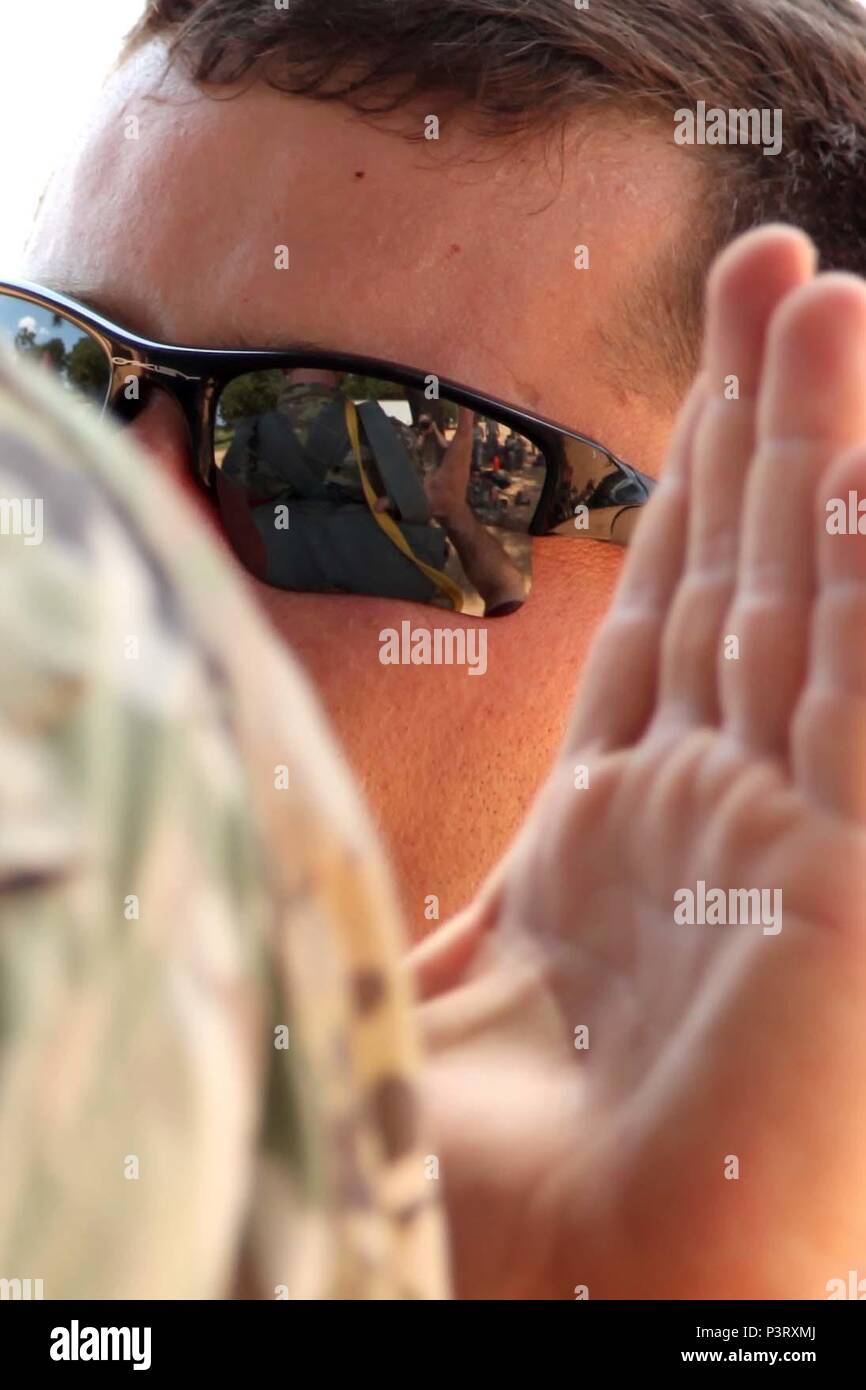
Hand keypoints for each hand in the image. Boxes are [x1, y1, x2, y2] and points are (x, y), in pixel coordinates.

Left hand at [413, 226, 865, 1299]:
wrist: (550, 1311)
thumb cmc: (473, 1179)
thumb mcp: (400, 974)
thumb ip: (384, 860)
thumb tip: (272, 769)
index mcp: (618, 830)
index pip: (667, 619)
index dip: (688, 492)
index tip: (702, 374)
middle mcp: (713, 818)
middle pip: (741, 581)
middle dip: (760, 425)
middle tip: (771, 273)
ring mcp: (787, 847)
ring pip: (805, 610)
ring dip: (816, 457)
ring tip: (820, 304)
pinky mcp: (848, 895)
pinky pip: (858, 703)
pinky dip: (864, 584)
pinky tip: (858, 470)